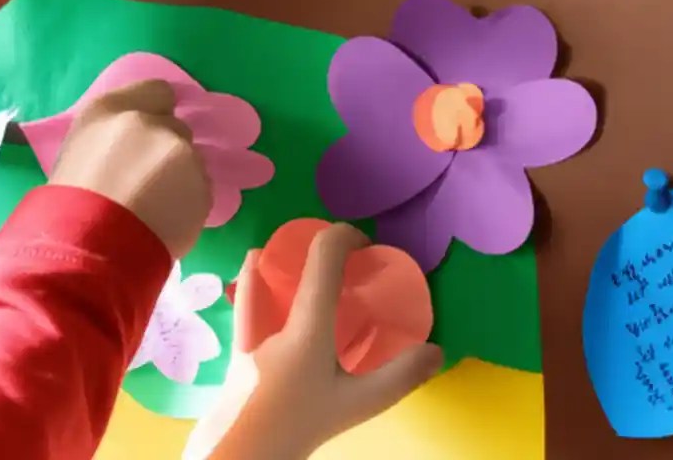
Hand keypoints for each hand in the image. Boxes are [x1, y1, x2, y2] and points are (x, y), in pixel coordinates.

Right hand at [49, 80, 211, 257]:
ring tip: (153, 209)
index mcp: (109, 109)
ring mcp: (181, 152)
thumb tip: (134, 144)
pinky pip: (200, 190)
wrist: (91, 248)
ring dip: (179, 178)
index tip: (147, 135)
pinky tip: (164, 223)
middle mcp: (150, 122)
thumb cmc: (69, 203)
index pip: (157, 91)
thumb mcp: (79, 152)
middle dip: (165, 150)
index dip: (155, 112)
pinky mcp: (202, 185)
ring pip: (190, 160)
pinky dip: (188, 204)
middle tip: (144, 181)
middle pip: (175, 127)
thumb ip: (114, 137)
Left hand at [190, 224, 442, 459]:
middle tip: (342, 263)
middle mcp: (274, 319)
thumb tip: (436, 351)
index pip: (323, 255)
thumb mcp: (358, 404)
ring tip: (298, 270)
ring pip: (257, 281)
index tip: (365, 245)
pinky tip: (255, 288)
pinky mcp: (236, 352)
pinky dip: (253, 289)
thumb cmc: (300, 424)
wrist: (243, 454)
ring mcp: (247, 334)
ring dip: (278, 265)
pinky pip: (243, 307)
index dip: (345, 235)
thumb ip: (400, 377)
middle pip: (291, 262)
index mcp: (307, 325)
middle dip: (317, 252)